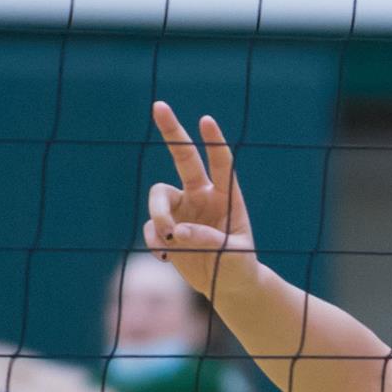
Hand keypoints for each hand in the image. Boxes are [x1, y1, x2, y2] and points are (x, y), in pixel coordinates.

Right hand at [146, 102, 260, 300]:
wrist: (227, 285)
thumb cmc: (239, 266)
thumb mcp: (232, 255)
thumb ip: (208, 240)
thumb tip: (176, 231)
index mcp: (226, 196)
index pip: (221, 163)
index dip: (213, 142)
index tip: (206, 120)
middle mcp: (201, 195)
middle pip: (183, 157)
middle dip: (172, 131)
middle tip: (159, 106)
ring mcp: (181, 209)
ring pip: (159, 196)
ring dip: (159, 215)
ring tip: (170, 239)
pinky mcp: (165, 227)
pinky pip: (152, 227)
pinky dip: (156, 241)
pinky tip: (168, 257)